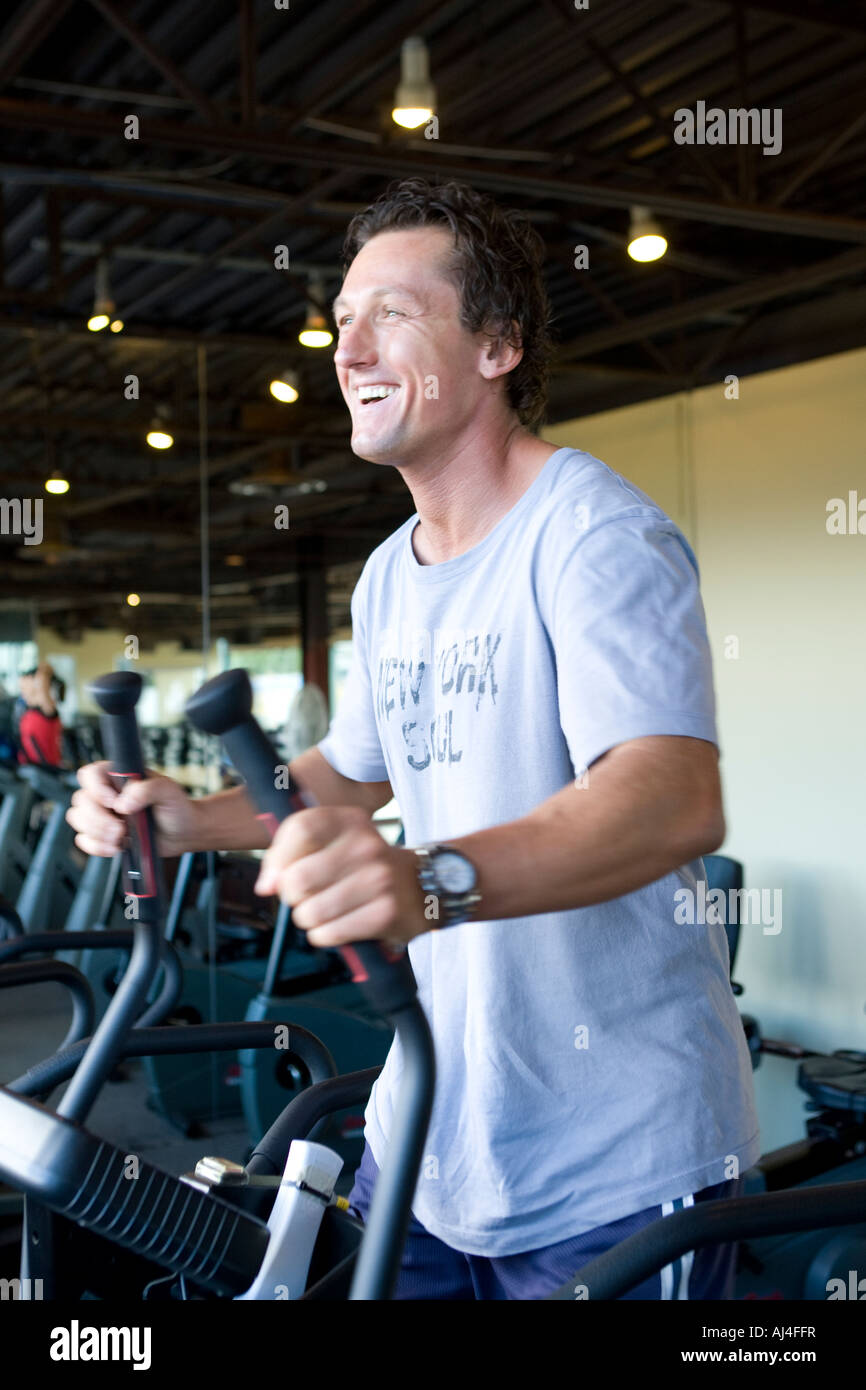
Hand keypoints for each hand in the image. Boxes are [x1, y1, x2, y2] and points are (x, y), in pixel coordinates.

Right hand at [67, 761, 200, 858]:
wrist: (182, 832)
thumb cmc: (175, 806)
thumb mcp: (168, 790)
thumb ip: (148, 789)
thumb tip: (123, 803)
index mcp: (118, 776)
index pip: (90, 774)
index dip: (95, 788)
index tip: (113, 802)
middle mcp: (105, 793)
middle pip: (81, 800)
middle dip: (98, 818)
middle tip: (120, 828)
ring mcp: (102, 814)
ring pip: (77, 819)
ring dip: (96, 832)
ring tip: (121, 837)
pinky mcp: (102, 835)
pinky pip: (84, 840)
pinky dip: (97, 847)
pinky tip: (117, 847)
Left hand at [254, 805, 427, 949]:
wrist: (419, 886)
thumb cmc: (362, 866)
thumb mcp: (332, 843)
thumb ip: (290, 854)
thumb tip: (266, 885)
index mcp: (350, 821)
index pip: (301, 829)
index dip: (279, 858)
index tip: (277, 876)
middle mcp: (366, 845)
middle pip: (298, 878)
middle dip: (292, 897)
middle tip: (306, 896)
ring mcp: (379, 879)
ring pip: (310, 911)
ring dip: (308, 919)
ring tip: (325, 911)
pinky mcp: (384, 913)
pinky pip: (328, 933)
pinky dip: (324, 935)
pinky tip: (338, 924)